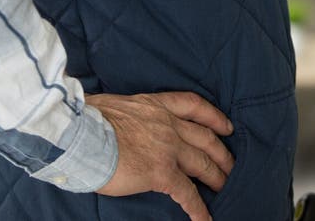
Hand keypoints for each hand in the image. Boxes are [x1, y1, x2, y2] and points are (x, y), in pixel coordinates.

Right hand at [86, 90, 233, 220]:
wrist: (82, 133)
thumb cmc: (90, 119)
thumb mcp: (119, 105)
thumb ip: (133, 115)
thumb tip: (126, 124)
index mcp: (156, 105)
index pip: (194, 105)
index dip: (214, 116)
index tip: (226, 125)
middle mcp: (168, 124)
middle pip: (205, 138)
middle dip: (221, 152)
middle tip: (231, 165)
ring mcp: (168, 148)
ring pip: (203, 163)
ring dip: (217, 178)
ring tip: (227, 188)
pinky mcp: (162, 173)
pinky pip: (187, 193)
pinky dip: (199, 208)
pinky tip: (205, 220)